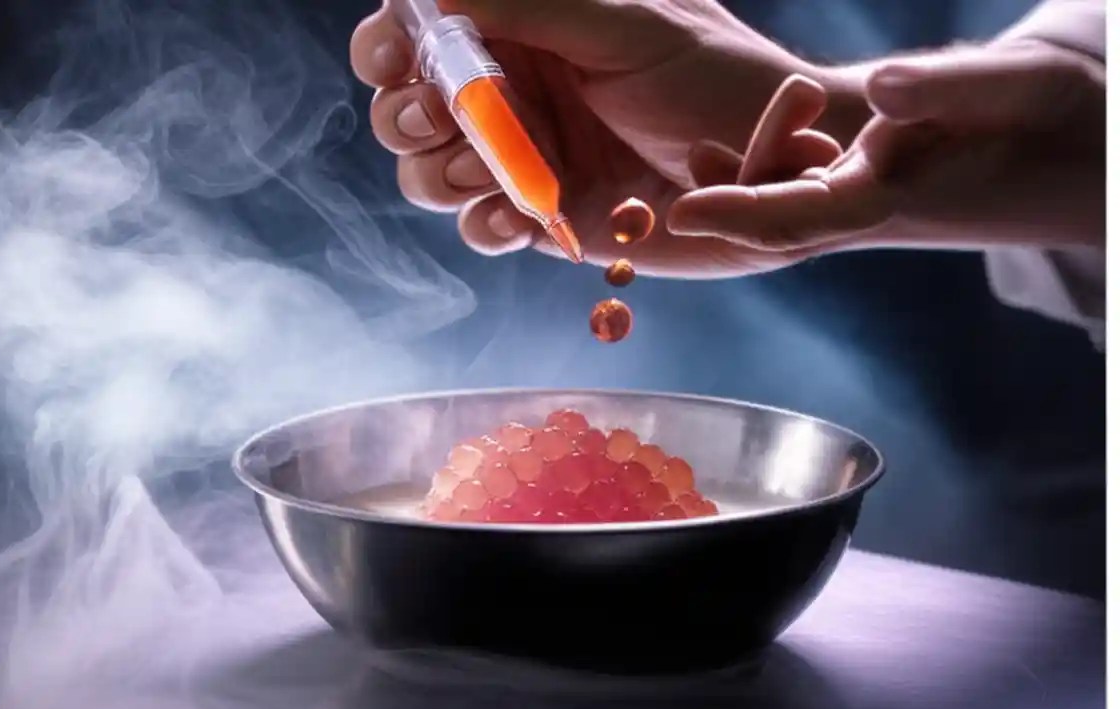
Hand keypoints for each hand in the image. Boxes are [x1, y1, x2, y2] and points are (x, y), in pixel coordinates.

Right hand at [350, 0, 868, 277]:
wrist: (777, 171)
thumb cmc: (715, 75)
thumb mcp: (624, 24)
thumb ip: (529, 7)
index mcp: (525, 28)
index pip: (425, 29)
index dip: (390, 44)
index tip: (396, 58)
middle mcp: (514, 90)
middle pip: (407, 104)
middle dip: (408, 116)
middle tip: (447, 120)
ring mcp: (523, 158)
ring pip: (429, 171)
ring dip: (441, 174)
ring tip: (493, 174)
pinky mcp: (543, 219)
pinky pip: (478, 228)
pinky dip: (482, 226)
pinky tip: (517, 220)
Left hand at [669, 40, 1106, 252]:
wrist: (1080, 144)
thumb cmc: (1064, 117)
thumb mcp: (1019, 88)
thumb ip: (950, 90)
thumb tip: (880, 88)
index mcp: (897, 197)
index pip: (806, 216)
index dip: (740, 214)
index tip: (682, 210)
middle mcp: (868, 204)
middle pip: (771, 222)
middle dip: (708, 213)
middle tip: (646, 205)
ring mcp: (863, 192)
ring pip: (776, 203)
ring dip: (723, 188)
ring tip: (675, 159)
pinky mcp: (865, 174)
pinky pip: (794, 181)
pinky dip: (751, 167)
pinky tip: (712, 145)